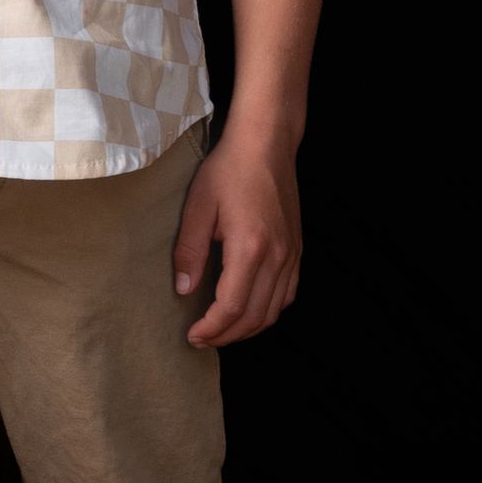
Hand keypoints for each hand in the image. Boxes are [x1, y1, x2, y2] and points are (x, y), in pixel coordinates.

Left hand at [172, 129, 303, 348]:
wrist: (267, 143)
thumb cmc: (230, 169)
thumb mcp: (198, 206)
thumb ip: (190, 251)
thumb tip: (184, 290)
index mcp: (251, 248)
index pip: (231, 307)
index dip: (211, 329)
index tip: (192, 336)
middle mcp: (277, 257)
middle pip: (254, 316)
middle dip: (226, 336)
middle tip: (202, 339)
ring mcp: (292, 254)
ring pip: (273, 310)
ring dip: (247, 329)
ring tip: (222, 331)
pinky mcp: (297, 249)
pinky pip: (287, 294)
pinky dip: (267, 311)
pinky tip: (249, 310)